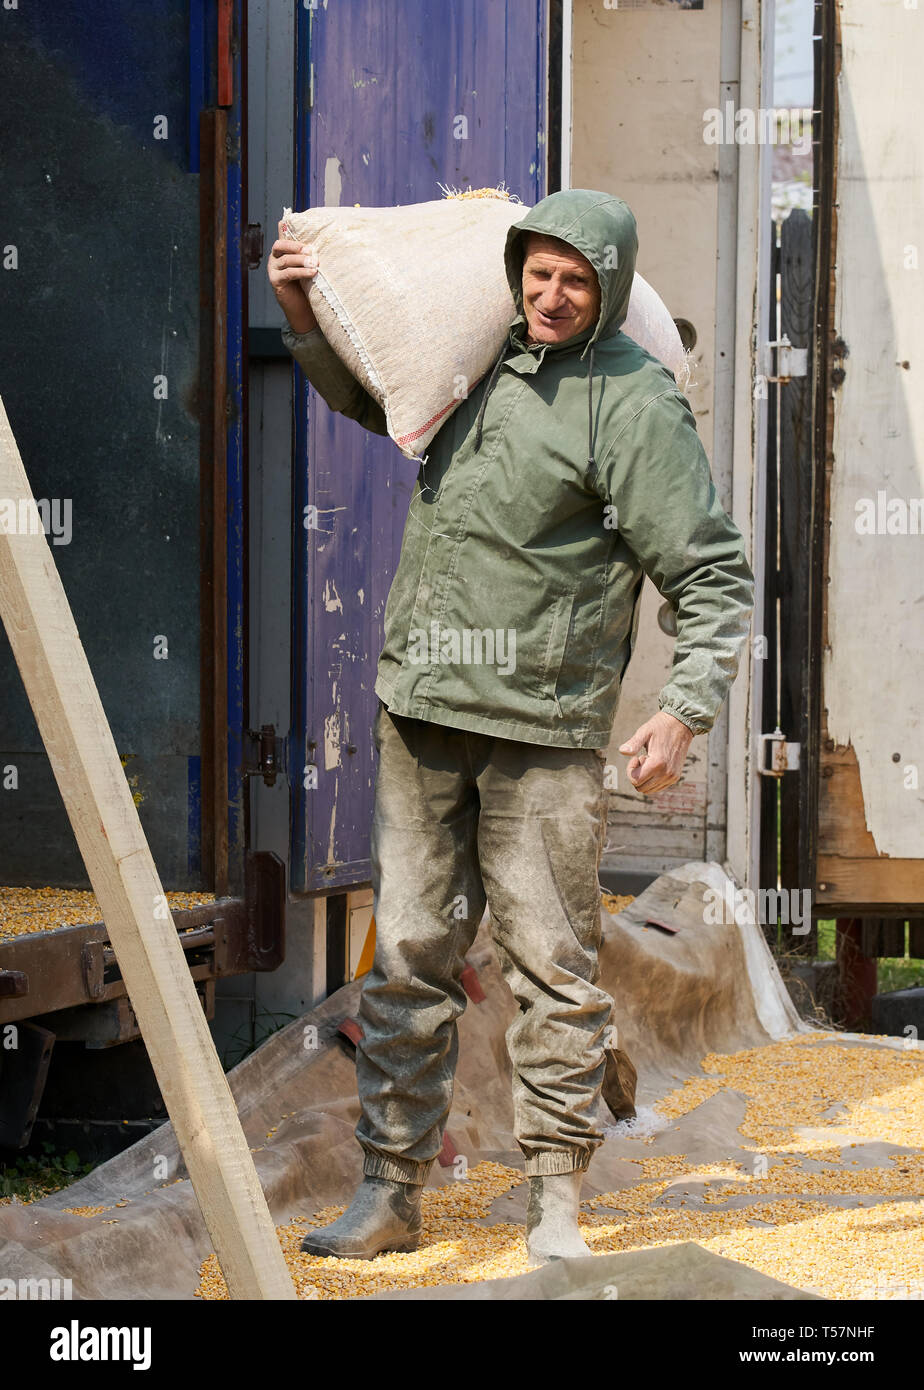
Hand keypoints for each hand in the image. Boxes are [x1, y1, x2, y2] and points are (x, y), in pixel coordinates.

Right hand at [267, 218, 318, 333]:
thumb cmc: (308, 284)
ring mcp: (273, 270)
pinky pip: (288, 273)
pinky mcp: (275, 281)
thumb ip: (310, 253)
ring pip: (285, 260)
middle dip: (295, 246)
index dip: (289, 232)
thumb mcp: (308, 265)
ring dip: (301, 260)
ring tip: (315, 264)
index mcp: (282, 252)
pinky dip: (301, 272)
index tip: (305, 235)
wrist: (303, 308)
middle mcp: (274, 259)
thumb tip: (321, 241)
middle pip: (280, 245)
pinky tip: (312, 273)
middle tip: (310, 250)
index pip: (282, 236)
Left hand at [618, 711, 693, 795]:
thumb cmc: (661, 727)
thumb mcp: (644, 732)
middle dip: (637, 775)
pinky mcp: (675, 777)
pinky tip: (655, 764)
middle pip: (641, 788)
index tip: (636, 757)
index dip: (630, 770)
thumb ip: (633, 743)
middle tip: (642, 759)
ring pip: (649, 790)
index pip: (636, 781)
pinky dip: (652, 780)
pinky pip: (658, 787)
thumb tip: (622, 751)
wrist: (681, 724)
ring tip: (649, 761)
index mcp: (658, 763)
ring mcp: (672, 777)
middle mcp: (666, 773)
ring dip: (645, 778)